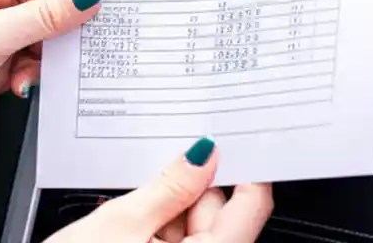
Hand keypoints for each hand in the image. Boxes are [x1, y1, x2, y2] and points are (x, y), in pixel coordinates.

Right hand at [46, 138, 273, 242]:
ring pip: (198, 233)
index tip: (224, 139)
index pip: (252, 205)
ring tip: (131, 210)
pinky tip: (131, 228)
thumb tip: (203, 156)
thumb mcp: (120, 225)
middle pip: (221, 218)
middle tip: (157, 169)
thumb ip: (169, 187)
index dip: (242, 167)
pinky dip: (162, 233)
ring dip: (171, 213)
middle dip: (192, 190)